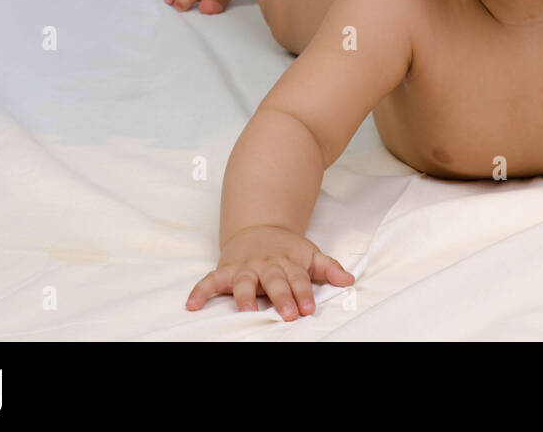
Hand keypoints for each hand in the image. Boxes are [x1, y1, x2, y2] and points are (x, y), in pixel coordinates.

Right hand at [186, 225, 355, 319]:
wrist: (259, 228)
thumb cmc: (287, 250)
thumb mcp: (310, 255)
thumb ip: (329, 269)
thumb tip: (350, 280)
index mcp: (288, 262)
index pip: (299, 278)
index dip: (304, 293)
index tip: (309, 308)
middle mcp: (266, 265)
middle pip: (274, 281)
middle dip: (281, 297)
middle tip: (287, 314)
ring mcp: (244, 267)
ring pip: (244, 281)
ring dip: (245, 296)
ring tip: (247, 311)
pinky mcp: (225, 270)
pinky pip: (209, 280)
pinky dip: (200, 291)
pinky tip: (192, 305)